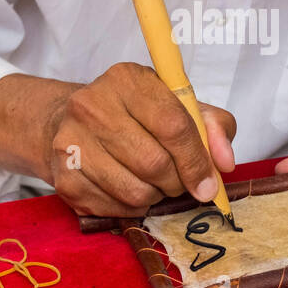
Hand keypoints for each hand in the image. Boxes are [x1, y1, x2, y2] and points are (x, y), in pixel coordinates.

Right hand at [41, 62, 235, 217]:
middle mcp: (92, 105)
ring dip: (155, 196)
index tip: (208, 184)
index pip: (173, 125)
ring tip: (153, 183)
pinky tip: (129, 188)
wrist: (70, 122)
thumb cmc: (134, 113)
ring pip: (135, 192)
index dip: (196, 161)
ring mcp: (71, 142)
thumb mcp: (177, 105)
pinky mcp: (63, 177)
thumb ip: (212, 126)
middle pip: (154, 164)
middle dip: (177, 182)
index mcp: (126, 79)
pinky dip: (132, 208)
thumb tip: (225, 162)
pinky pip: (114, 208)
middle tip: (178, 182)